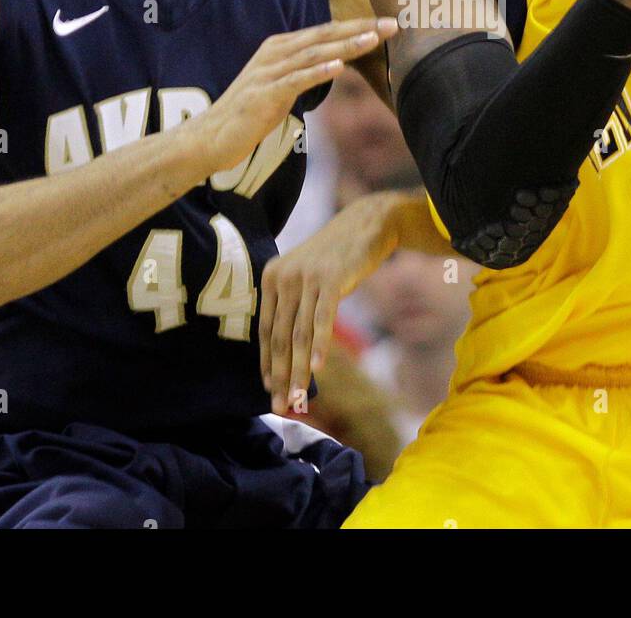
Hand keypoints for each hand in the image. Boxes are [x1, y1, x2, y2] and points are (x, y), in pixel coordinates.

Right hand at [194, 17, 396, 179]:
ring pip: (314, 54)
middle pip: (325, 36)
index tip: (388, 23)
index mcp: (281, 47)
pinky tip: (339, 67)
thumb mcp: (283, 86)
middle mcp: (275, 53)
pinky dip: (318, 72)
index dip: (358, 26)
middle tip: (393, 24)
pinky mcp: (264, 94)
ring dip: (346, 46)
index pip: (326, 32)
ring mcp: (268, 72)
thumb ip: (306, 72)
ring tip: (373, 39)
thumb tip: (337, 64)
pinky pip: (296, 80)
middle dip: (360, 28)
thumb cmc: (251, 113)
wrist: (212, 137)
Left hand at [258, 191, 402, 414]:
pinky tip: (318, 367)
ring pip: (299, 333)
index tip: (269, 390)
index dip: (267, 362)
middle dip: (281, 375)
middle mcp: (283, 277)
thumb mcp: (306, 275)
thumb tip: (290, 350)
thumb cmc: (337, 256)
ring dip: (299, 369)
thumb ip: (294, 304)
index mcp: (271, 278)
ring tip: (300, 397)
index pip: (265, 330)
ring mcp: (306, 277)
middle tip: (282, 406)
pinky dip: (319, 345)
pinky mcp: (330, 279)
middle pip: (279, 336)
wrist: (365, 224)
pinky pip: (322, 318)